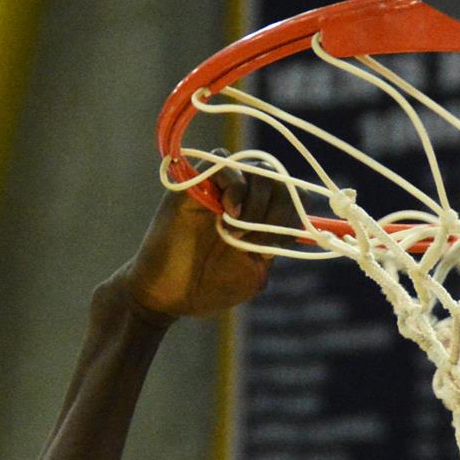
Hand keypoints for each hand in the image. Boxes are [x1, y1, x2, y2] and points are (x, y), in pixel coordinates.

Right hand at [116, 162, 301, 322]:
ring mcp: (219, 192)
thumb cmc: (207, 289)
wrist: (164, 296)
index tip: (275, 241)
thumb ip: (273, 247)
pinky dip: (234, 184)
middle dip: (277, 208)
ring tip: (236, 229)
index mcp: (260, 223)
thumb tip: (292, 224)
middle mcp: (243, 202)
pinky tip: (228, 212)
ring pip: (257, 169)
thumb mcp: (252, 275)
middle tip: (254, 239)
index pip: (294, 199)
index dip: (293, 214)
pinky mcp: (194, 186)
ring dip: (257, 199)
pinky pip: (223, 163)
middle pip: (280, 180)